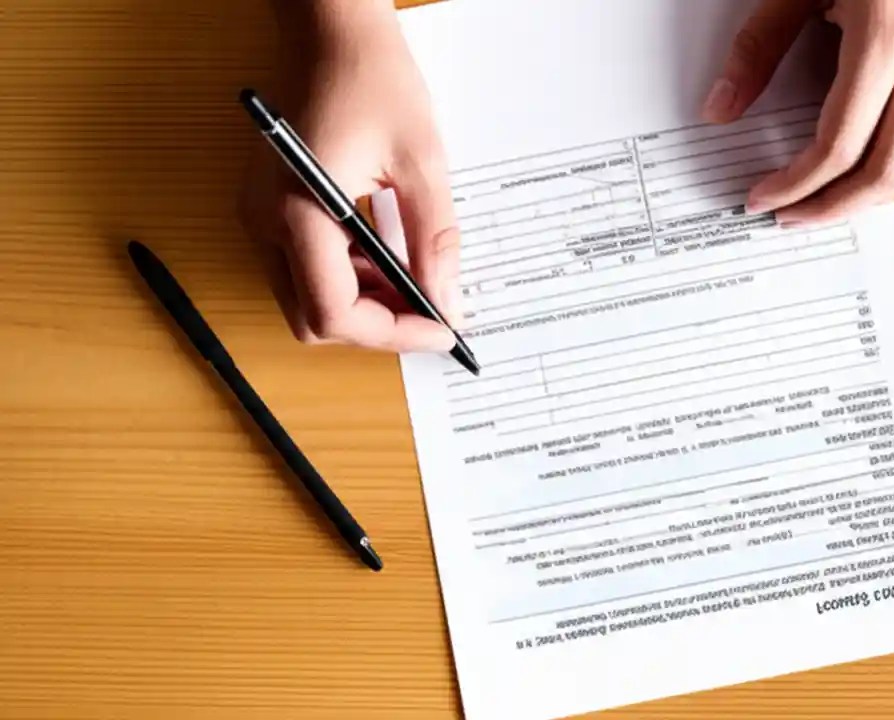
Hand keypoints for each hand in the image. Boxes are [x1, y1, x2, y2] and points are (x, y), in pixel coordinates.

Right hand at [239, 1, 460, 352]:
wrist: (332, 29)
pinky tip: (390, 258)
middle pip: (313, 318)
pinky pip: (305, 267)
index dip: (392, 333)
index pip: (335, 311)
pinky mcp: (271, 208)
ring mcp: (261, 216)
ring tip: (418, 282)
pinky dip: (348, 277)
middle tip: (431, 311)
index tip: (441, 329)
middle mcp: (265, 221)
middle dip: (375, 324)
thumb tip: (448, 300)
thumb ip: (435, 239)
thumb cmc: (373, 78)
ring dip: (364, 303)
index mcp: (298, 209)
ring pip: (307, 298)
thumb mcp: (422, 162)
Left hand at [703, 0, 893, 225]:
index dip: (795, 184)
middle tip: (794, 217)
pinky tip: (882, 164)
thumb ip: (758, 48)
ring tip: (834, 200)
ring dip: (877, 197)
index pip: (837, 143)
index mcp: (887, 36)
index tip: (762, 198)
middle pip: (886, 171)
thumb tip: (719, 110)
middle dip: (832, 208)